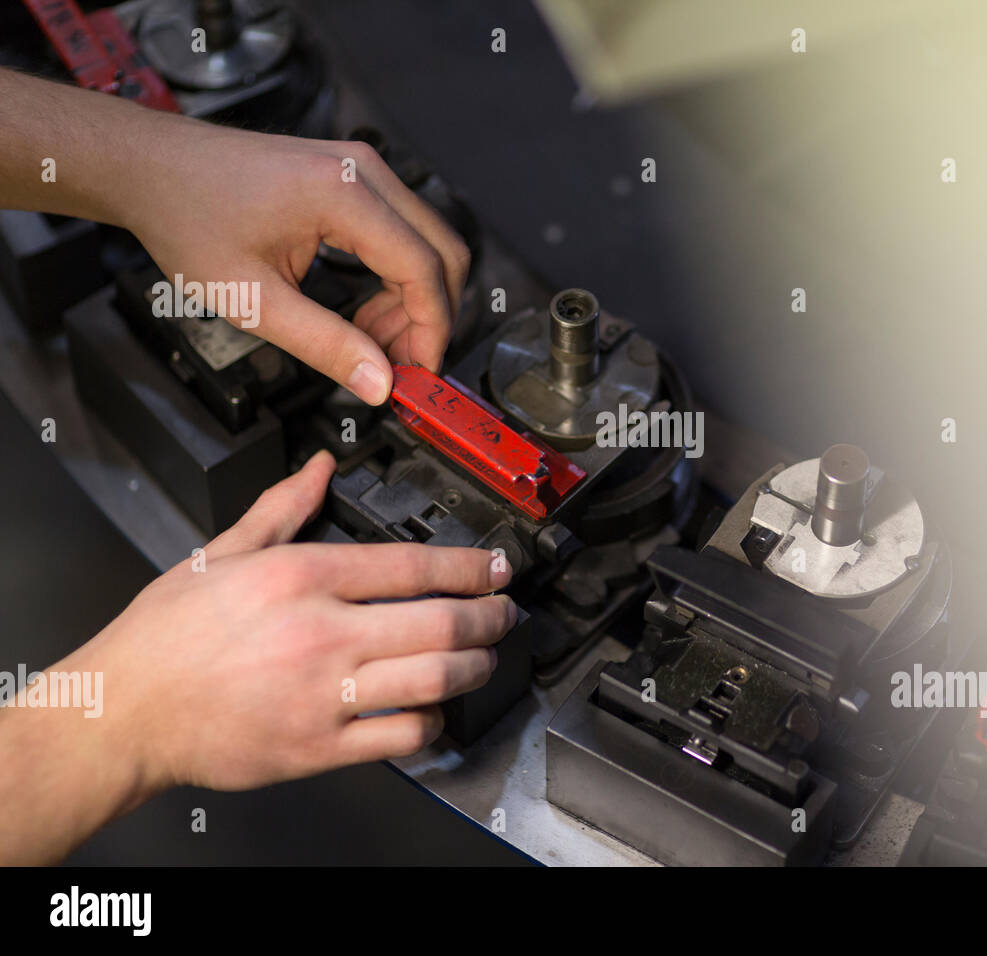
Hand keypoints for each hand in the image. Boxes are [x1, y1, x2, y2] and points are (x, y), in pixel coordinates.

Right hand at [65, 450, 514, 793]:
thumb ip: (281, 507)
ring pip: (434, 678)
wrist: (122, 713)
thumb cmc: (165, 637)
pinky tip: (433, 708)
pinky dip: (431, 721)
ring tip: (485, 657)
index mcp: (300, 577)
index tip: (497, 569)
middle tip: (506, 614)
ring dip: (475, 667)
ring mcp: (323, 695)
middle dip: (491, 618)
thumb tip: (320, 466)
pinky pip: (400, 735)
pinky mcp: (318, 747)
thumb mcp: (221, 553)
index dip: (472, 566)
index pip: (413, 565)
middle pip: (441, 622)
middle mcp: (320, 633)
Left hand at [123, 119, 469, 403]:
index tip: (420, 373)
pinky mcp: (354, 177)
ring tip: (371, 342)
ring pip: (428, 244)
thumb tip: (378, 383)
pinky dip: (397, 279)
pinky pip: (403, 233)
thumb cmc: (186, 216)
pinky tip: (364, 312)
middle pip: (443, 252)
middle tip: (400, 364)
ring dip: (414, 301)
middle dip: (432, 317)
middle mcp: (364, 171)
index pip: (423, 268)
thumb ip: (324, 345)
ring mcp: (362, 169)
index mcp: (343, 194)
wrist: (151, 168)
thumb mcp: (252, 300)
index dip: (432, 330)